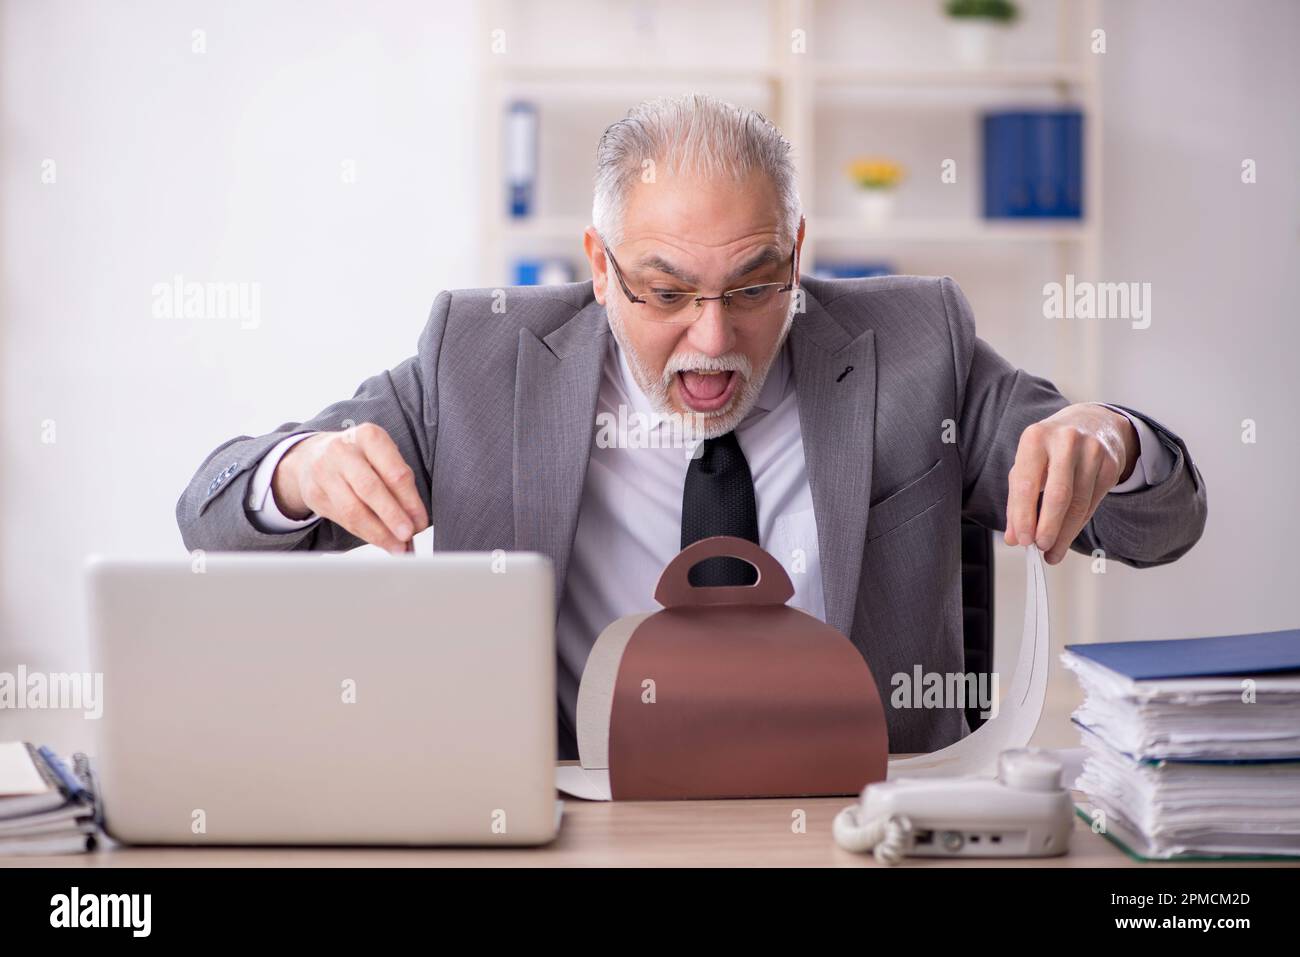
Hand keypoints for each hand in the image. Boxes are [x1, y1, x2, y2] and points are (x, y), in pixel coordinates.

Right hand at [272, 424, 427, 553]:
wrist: (313, 455)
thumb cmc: (359, 457)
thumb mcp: (381, 456)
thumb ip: (399, 483)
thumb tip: (416, 520)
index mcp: (369, 436)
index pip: (394, 472)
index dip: (410, 501)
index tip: (421, 522)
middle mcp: (343, 451)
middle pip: (371, 489)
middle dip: (392, 516)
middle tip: (408, 535)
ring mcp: (324, 472)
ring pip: (353, 509)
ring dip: (379, 532)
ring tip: (397, 545)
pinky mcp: (314, 494)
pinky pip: (343, 520)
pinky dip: (365, 534)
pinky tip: (380, 541)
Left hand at [1004, 404, 1138, 563]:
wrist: (1091, 423)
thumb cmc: (1050, 448)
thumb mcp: (1027, 464)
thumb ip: (1016, 500)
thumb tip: (1013, 536)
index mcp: (1035, 438)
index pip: (1027, 483)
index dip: (1024, 515)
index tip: (1022, 539)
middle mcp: (1065, 441)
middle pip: (1058, 495)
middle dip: (1048, 527)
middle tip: (1040, 547)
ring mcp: (1092, 452)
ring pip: (1078, 504)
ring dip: (1064, 534)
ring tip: (1052, 551)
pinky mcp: (1110, 465)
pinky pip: (1093, 504)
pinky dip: (1077, 525)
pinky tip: (1067, 536)